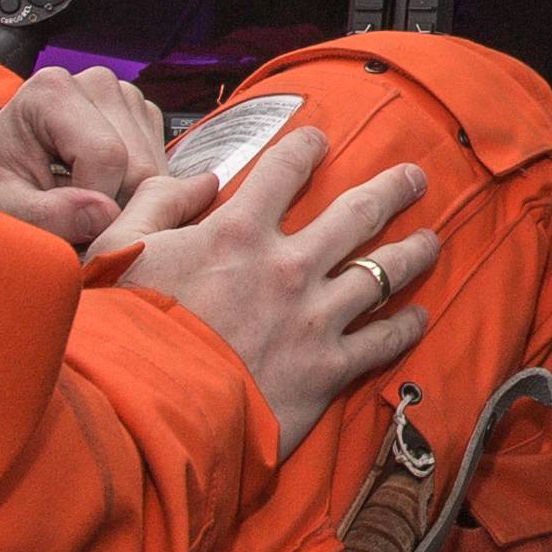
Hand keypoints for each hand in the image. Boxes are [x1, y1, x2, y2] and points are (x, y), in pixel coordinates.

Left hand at [0, 61, 171, 249]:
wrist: (2, 174)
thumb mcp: (1, 208)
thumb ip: (45, 214)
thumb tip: (104, 214)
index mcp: (52, 91)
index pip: (106, 155)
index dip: (94, 204)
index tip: (66, 224)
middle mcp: (96, 83)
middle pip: (139, 165)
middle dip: (113, 206)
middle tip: (74, 219)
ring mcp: (125, 97)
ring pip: (156, 171)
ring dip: (126, 201)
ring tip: (82, 203)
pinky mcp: (143, 117)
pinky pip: (162, 169)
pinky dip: (137, 192)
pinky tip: (102, 191)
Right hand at [100, 125, 439, 440]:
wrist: (144, 410)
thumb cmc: (123, 331)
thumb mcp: (118, 249)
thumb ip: (158, 203)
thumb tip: (201, 179)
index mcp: (236, 231)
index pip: (283, 170)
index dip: (305, 148)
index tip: (320, 140)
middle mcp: (286, 266)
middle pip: (359, 213)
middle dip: (393, 188)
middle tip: (416, 176)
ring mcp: (313, 318)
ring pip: (383, 272)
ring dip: (414, 252)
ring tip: (432, 241)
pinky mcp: (326, 369)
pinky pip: (381, 341)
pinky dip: (405, 326)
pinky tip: (418, 315)